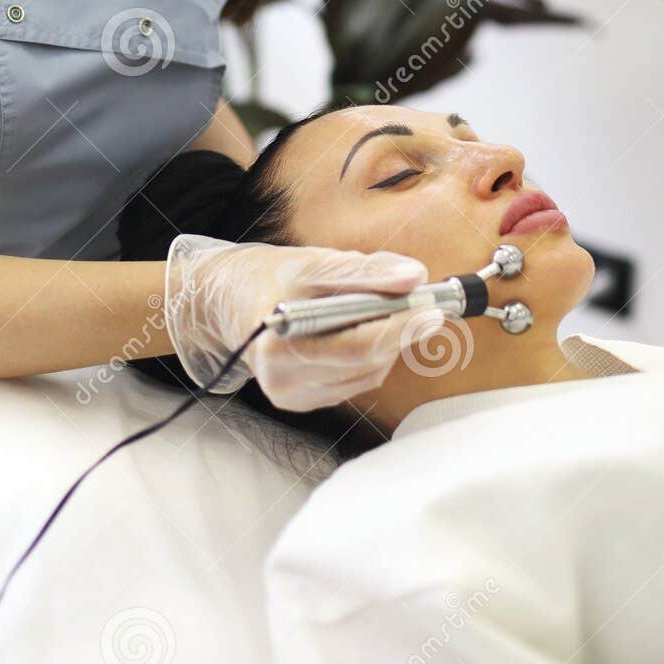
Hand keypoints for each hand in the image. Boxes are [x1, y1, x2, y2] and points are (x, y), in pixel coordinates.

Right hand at [163, 233, 446, 412]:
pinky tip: (355, 333)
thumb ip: (365, 270)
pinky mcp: (301, 402)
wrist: (232, 301)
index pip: (354, 345)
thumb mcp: (315, 260)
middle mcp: (281, 377)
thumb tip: (414, 276)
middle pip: (364, 363)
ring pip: (366, 375)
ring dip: (385, 344)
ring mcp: (291, 396)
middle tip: (426, 306)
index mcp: (278, 340)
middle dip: (399, 332)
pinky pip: (355, 384)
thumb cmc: (274, 277)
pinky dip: (368, 358)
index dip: (399, 327)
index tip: (431, 307)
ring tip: (379, 311)